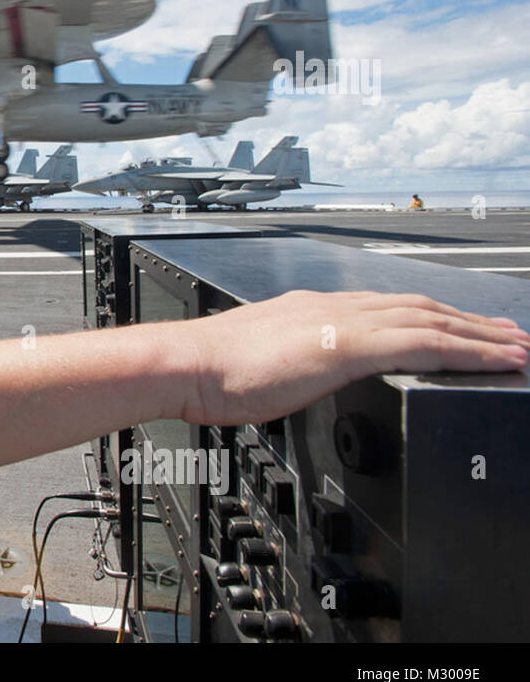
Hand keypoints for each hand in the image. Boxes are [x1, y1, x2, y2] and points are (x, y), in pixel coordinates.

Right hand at [184, 290, 529, 425]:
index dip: (432, 317)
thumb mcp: (258, 358)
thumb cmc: (208, 371)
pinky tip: (490, 363)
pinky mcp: (346, 346)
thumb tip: (298, 374)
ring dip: (481, 336)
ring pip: (431, 321)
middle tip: (509, 334)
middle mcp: (332, 307)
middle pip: (419, 307)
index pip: (386, 307)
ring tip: (516, 349)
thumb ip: (288, 359)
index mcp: (311, 309)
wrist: (184, 364)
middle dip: (470, 322)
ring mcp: (341, 323)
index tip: (460, 328)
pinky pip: (422, 346)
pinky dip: (465, 352)